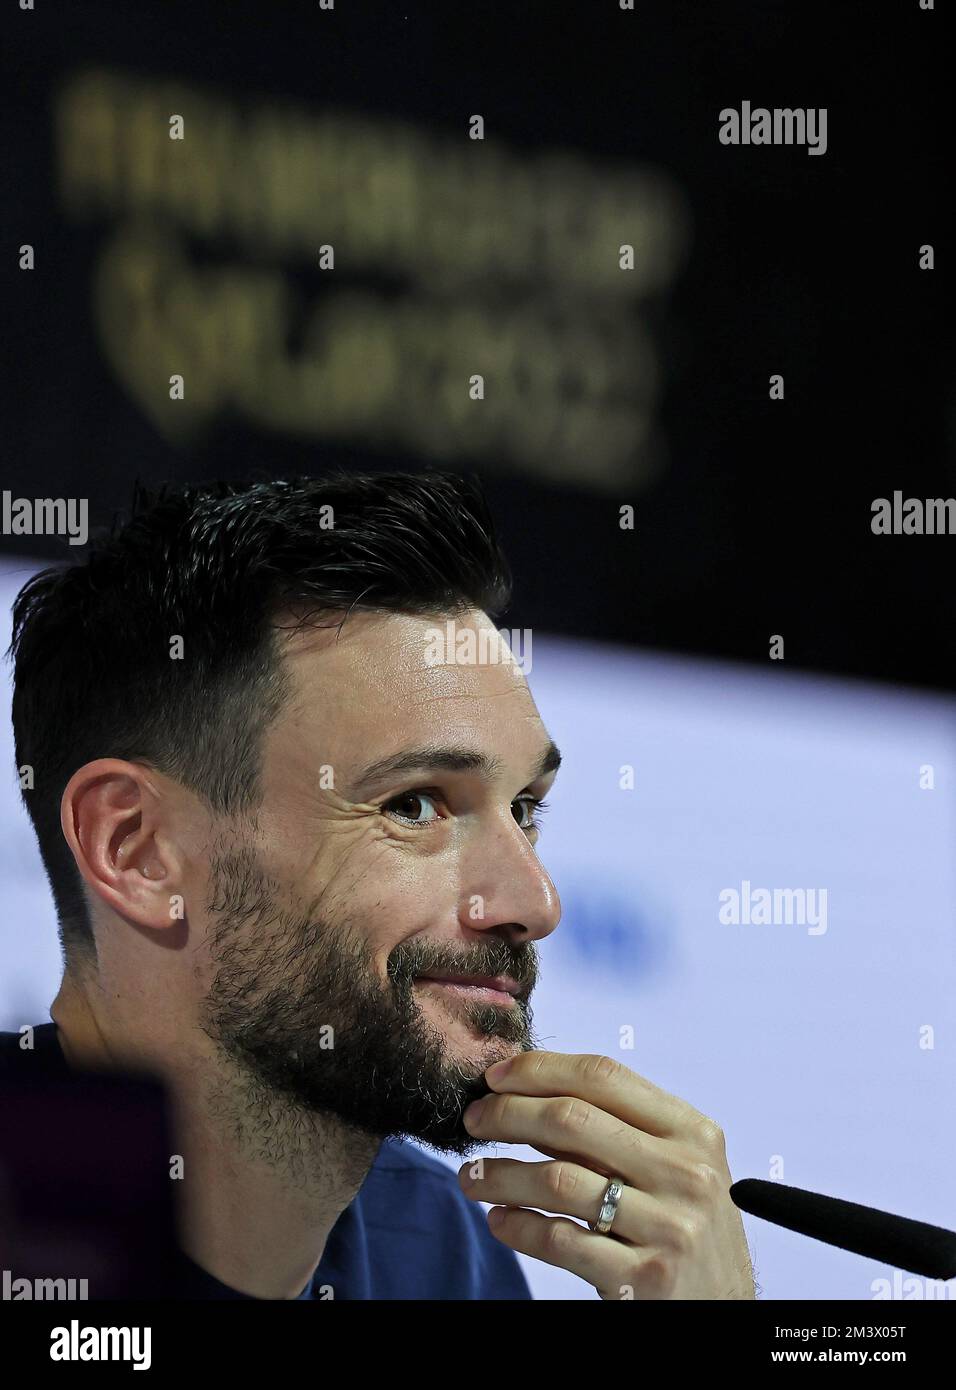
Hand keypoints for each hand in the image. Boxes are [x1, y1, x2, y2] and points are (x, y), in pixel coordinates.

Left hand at [459, 1051, 755, 1299]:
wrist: (726, 1312)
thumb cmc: (686, 1227)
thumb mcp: (673, 1167)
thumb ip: (616, 1131)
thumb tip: (528, 1093)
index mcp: (692, 1131)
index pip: (603, 1077)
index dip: (540, 1069)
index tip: (496, 1076)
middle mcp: (686, 1174)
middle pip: (572, 1120)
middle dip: (508, 1113)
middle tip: (473, 1121)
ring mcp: (669, 1228)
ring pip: (557, 1180)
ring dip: (500, 1174)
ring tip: (470, 1177)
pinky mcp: (645, 1280)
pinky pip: (561, 1240)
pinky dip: (519, 1226)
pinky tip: (499, 1220)